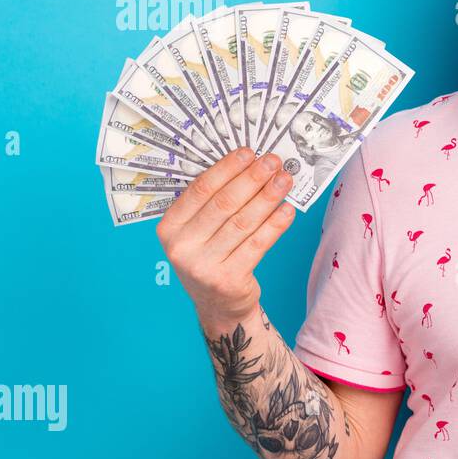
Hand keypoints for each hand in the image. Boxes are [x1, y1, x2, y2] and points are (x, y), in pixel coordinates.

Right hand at [156, 147, 295, 324]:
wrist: (218, 306)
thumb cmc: (212, 257)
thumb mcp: (199, 232)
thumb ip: (213, 204)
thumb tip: (248, 166)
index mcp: (169, 228)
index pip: (200, 189)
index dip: (227, 168)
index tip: (249, 152)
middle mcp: (181, 247)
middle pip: (224, 203)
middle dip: (252, 178)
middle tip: (274, 161)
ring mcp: (203, 266)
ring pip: (243, 222)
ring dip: (268, 197)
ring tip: (285, 180)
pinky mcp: (228, 280)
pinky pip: (257, 245)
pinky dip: (275, 225)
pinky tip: (288, 210)